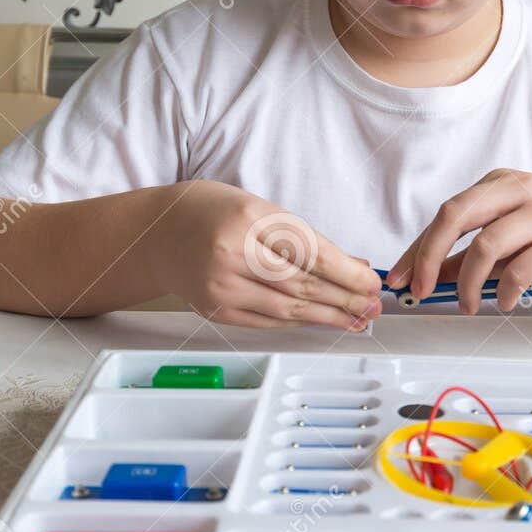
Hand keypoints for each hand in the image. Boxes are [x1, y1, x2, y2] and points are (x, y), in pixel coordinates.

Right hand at [160, 180, 382, 331]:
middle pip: (303, 285)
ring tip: (357, 320)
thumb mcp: (261, 208)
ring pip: (288, 310)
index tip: (371, 283)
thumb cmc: (213, 212)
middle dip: (345, 299)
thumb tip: (353, 266)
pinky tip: (322, 322)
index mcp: (248, 219)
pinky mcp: (216, 310)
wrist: (159, 233)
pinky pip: (268, 322)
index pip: (310, 253)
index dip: (347, 274)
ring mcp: (221, 287)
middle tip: (373, 307)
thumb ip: (304, 238)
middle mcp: (232, 255)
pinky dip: (299, 323)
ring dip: (329, 317)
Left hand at [384, 169, 531, 313]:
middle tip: (421, 291)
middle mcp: (521, 186)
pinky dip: (506, 292)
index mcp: (499, 184)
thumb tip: (417, 277)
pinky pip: (520, 269)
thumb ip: (460, 262)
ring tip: (470, 305)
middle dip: (430, 257)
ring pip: (486, 244)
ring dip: (470, 284)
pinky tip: (507, 302)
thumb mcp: (498, 256)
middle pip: (457, 214)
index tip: (399, 279)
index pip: (447, 213)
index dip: (418, 249)